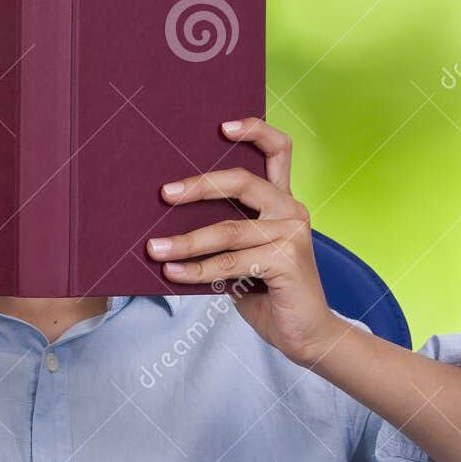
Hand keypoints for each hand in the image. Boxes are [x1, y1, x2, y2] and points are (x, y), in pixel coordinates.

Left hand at [145, 118, 342, 368]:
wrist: (306, 335)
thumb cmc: (268, 292)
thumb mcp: (244, 255)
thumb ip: (223, 233)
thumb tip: (168, 226)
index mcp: (282, 201)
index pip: (278, 150)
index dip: (254, 130)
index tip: (222, 126)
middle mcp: (291, 210)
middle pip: (242, 181)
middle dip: (198, 185)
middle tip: (165, 194)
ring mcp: (291, 234)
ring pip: (227, 230)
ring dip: (185, 241)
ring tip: (154, 249)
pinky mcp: (286, 261)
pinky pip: (230, 263)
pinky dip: (197, 270)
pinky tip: (173, 274)